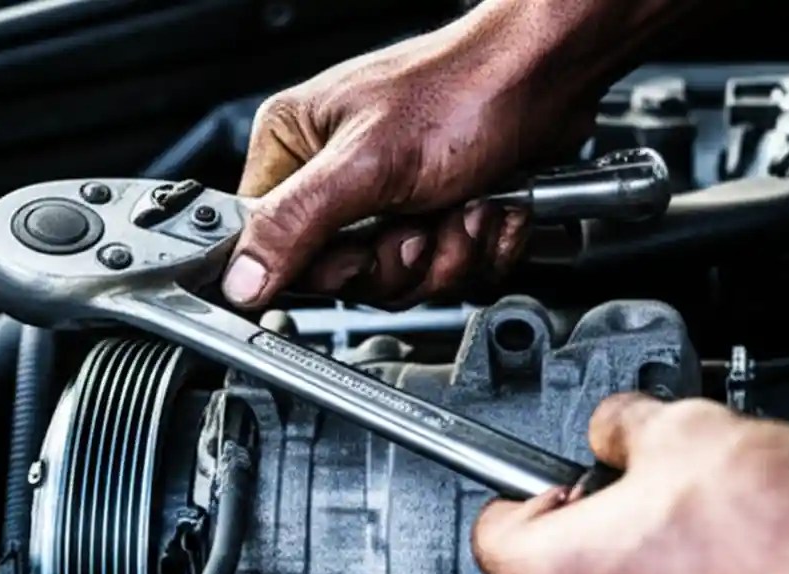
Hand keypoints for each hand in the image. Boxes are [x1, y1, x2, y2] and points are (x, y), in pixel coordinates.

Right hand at [221, 0, 653, 308]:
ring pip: (401, 280)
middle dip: (399, 257)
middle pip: (345, 274)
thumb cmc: (463, 90)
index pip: (274, 245)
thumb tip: (240, 280)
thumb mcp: (365, 165)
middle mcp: (336, 175)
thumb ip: (295, 224)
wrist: (548, 79)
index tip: (358, 250)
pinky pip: (447, 273)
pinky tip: (486, 208)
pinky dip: (478, 249)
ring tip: (462, 204)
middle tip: (420, 220)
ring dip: (447, 252)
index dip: (324, 264)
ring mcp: (389, 200)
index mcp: (295, 148)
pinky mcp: (436, 217)